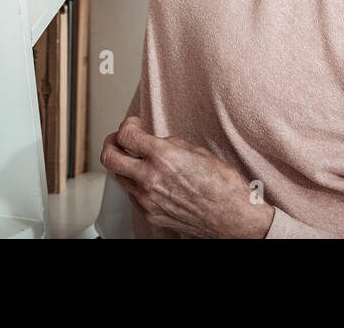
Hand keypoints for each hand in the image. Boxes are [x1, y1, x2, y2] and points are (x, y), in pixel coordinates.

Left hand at [100, 116, 274, 237]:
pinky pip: (133, 195)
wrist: (234, 218)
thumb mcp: (197, 152)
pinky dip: (136, 184)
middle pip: (109, 157)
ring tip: (136, 160)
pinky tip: (149, 180)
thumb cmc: (223, 186)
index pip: (125, 135)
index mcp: (162, 157)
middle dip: (111, 144)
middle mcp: (150, 179)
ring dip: (124, 165)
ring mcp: (148, 200)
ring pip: (119, 177)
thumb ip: (170, 145)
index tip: (133, 124)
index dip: (127, 125)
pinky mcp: (152, 215)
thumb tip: (156, 141)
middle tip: (119, 139)